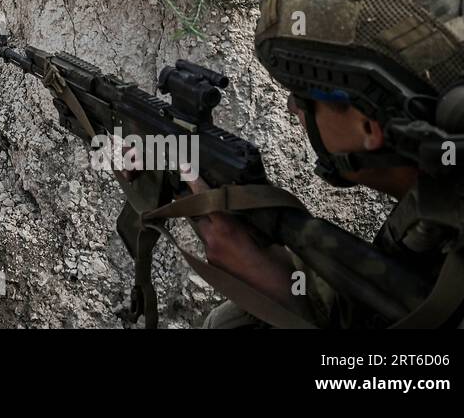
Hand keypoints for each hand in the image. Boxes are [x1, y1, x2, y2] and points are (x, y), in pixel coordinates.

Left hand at [181, 175, 300, 308]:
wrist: (278, 297)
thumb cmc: (278, 264)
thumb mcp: (265, 233)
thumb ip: (245, 218)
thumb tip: (236, 207)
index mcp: (226, 229)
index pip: (206, 199)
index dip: (195, 182)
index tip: (185, 167)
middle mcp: (212, 241)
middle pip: (199, 214)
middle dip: (203, 205)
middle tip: (210, 196)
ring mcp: (210, 254)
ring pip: (204, 230)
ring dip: (212, 224)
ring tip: (230, 226)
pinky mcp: (211, 265)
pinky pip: (209, 244)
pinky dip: (217, 238)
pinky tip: (233, 243)